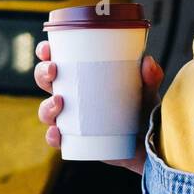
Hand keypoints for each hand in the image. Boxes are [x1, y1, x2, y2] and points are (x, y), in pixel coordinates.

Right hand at [35, 40, 164, 174]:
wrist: (150, 144)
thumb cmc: (143, 109)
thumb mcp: (147, 90)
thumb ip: (151, 77)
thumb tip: (147, 61)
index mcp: (82, 76)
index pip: (57, 59)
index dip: (46, 53)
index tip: (47, 49)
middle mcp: (72, 96)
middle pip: (46, 81)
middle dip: (42, 73)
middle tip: (54, 71)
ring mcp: (71, 119)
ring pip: (46, 110)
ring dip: (46, 105)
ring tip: (59, 102)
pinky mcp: (75, 140)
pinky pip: (56, 138)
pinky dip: (52, 135)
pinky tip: (57, 132)